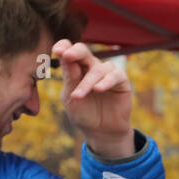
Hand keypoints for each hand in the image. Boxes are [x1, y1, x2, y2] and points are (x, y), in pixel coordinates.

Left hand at [52, 39, 134, 157]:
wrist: (101, 132)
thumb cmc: (84, 114)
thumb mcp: (71, 98)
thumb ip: (69, 78)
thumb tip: (66, 57)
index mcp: (76, 69)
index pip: (69, 51)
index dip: (64, 47)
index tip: (57, 51)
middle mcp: (91, 67)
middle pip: (83, 51)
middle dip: (76, 52)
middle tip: (67, 56)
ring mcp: (107, 73)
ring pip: (98, 68)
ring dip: (87, 81)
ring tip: (78, 96)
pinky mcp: (121, 81)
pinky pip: (115, 75)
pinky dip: (106, 81)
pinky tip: (98, 89)